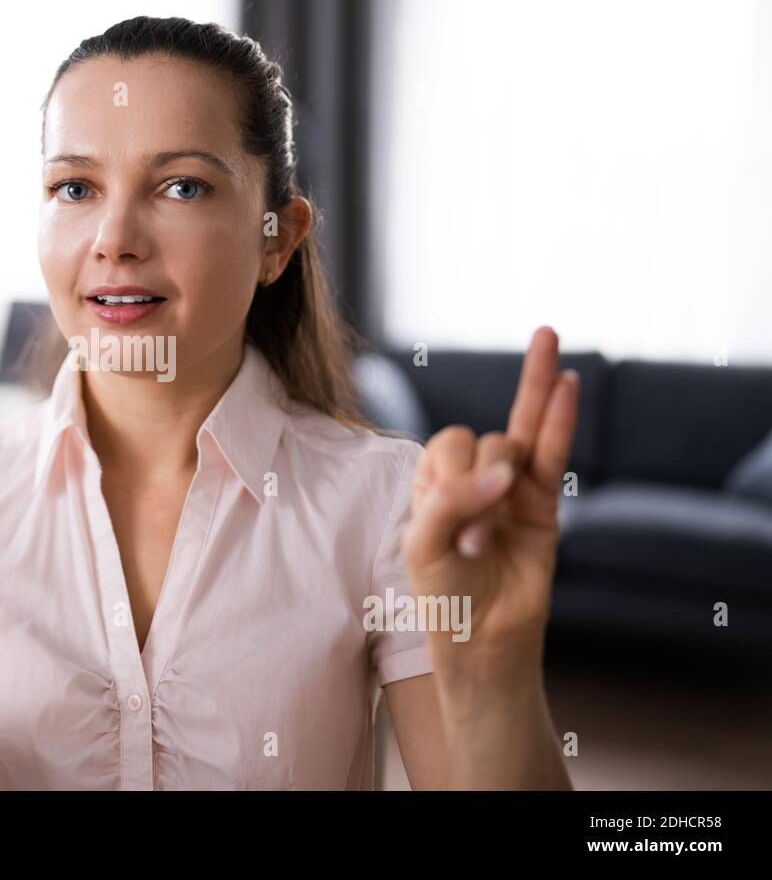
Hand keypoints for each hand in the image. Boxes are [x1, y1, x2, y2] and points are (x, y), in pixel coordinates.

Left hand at [401, 326, 579, 675]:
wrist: (480, 640)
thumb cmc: (443, 594)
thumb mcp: (424, 546)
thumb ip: (451, 503)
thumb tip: (504, 477)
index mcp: (433, 484)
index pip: (447, 448)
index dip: (454, 477)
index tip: (457, 528)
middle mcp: (471, 480)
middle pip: (484, 437)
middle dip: (487, 454)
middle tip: (540, 349)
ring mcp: (512, 491)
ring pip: (522, 435)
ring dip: (518, 440)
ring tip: (530, 394)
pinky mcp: (544, 507)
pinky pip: (553, 457)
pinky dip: (560, 421)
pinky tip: (566, 382)